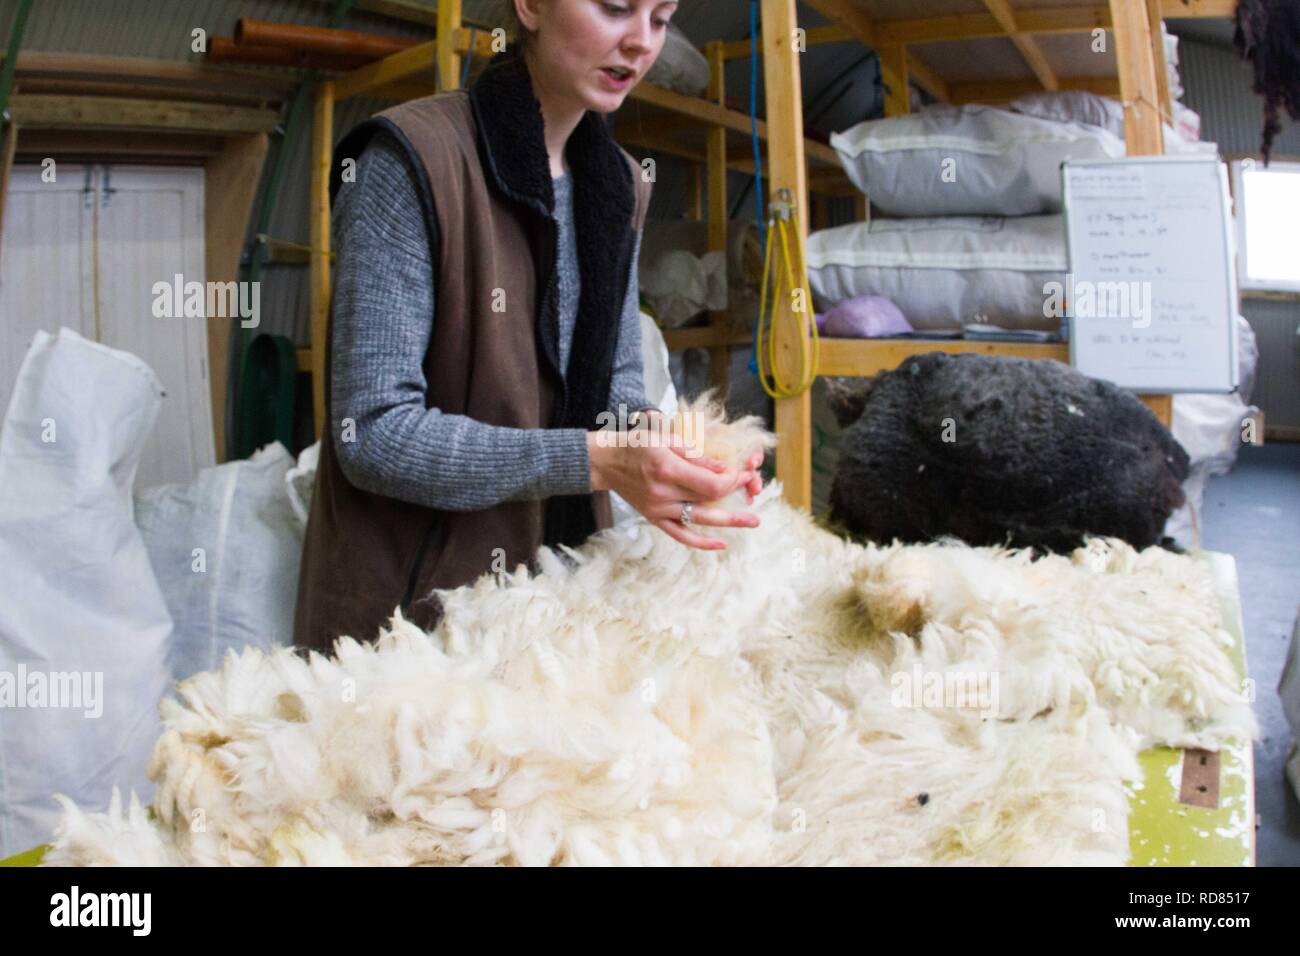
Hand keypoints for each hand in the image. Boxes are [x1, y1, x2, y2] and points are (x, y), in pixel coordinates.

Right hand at [587, 414, 760, 549]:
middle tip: (755, 493)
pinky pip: (680, 535)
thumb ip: (695, 455)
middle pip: (709, 501)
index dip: (731, 480)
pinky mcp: (653, 518)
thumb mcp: (666, 438)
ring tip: (753, 521)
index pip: (710, 483)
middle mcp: (663, 493)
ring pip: (700, 519)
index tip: (741, 472)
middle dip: (735, 496)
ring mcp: (658, 509)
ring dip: (729, 521)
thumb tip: (722, 468)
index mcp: (667, 469)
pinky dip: (701, 542)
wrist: (606, 461)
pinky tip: (721, 544)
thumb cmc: (636, 444)